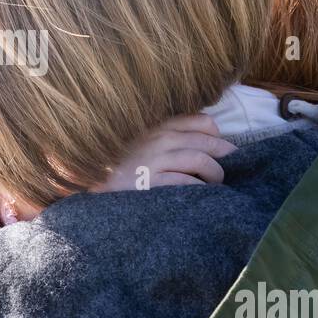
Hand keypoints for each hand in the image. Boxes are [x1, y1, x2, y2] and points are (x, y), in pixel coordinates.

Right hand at [92, 113, 235, 191]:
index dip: (216, 135)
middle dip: (224, 156)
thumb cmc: (116, 162)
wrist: (87, 181)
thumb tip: (196, 144)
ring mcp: (155, 160)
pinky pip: (187, 183)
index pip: (201, 122)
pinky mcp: (151, 182)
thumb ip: (162, 137)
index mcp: (158, 126)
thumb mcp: (139, 141)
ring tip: (217, 184)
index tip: (220, 148)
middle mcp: (159, 139)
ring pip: (201, 160)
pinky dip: (200, 189)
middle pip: (207, 141)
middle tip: (230, 169)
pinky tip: (202, 195)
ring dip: (216, 174)